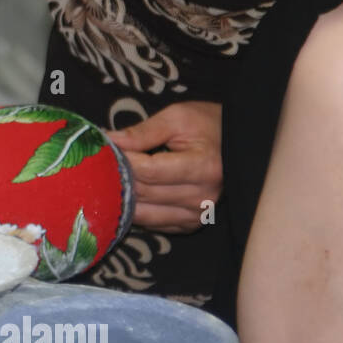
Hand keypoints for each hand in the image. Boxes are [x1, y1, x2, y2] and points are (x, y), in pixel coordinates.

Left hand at [107, 102, 222, 233]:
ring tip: (112, 179)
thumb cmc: (208, 125)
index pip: (148, 171)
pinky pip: (154, 224)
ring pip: (144, 214)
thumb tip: (109, 141)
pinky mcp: (191, 224)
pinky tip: (130, 194)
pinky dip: (137, 210)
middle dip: (118, 177)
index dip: (123, 160)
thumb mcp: (177, 118)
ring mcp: (198, 214)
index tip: (108, 149)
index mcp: (203, 167)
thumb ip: (142, 132)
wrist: (239, 143)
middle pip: (144, 193)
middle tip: (103, 164)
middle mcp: (203, 197)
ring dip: (124, 197)